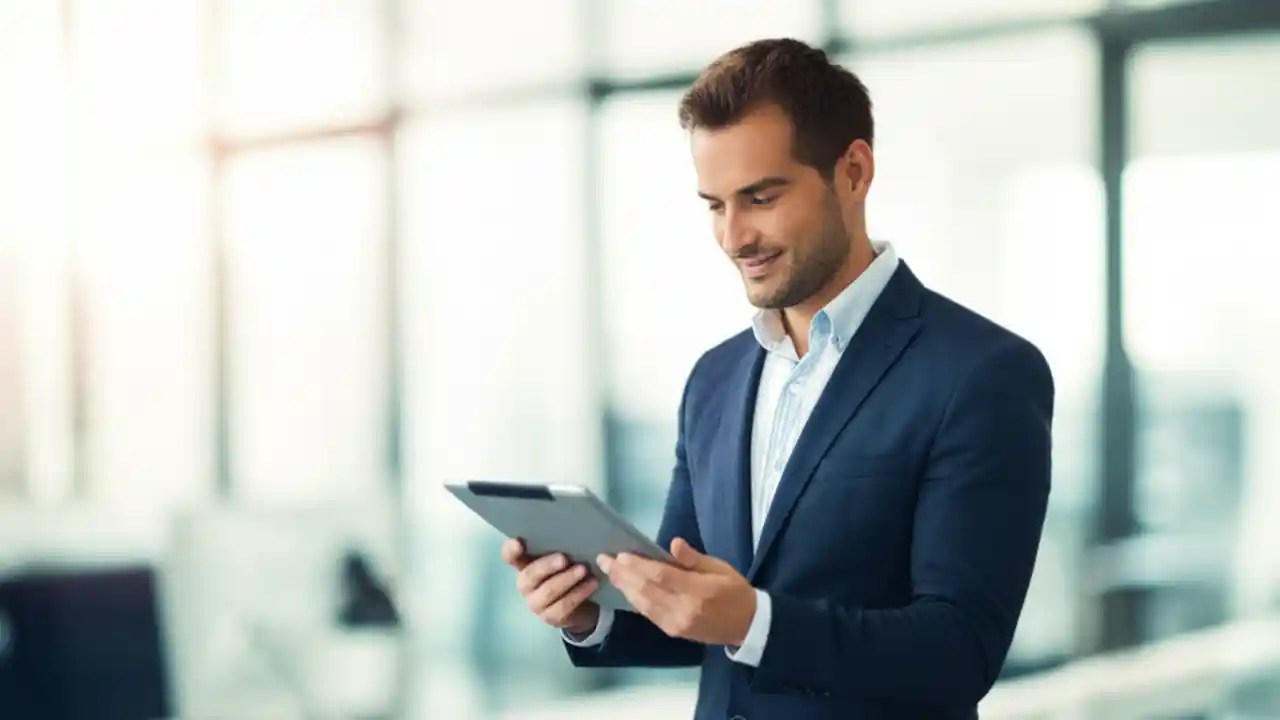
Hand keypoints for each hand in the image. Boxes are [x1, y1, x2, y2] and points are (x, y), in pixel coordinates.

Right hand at [502, 538, 600, 635]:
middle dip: (547, 566)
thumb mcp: (562, 558)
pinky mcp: (550, 617)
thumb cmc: (567, 572)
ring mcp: (535, 603)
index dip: (511, 550)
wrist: (580, 606)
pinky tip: (592, 583)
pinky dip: (579, 593)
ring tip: (584, 569)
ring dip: (567, 579)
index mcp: (524, 565)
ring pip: (548, 591)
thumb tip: (572, 530)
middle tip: (564, 558)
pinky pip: (564, 605)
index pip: (510, 557)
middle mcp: (525, 584)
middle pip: (529, 575)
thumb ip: (559, 546)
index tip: (518, 542)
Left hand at [597, 537, 755, 645]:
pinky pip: (648, 614)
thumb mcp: (720, 567)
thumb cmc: (734, 590)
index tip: (621, 555)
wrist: (747, 625)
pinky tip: (625, 588)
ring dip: (624, 587)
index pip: (661, 576)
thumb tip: (674, 543)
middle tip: (604, 560)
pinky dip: (634, 600)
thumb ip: (694, 558)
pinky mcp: (673, 631)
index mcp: (699, 591)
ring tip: (609, 572)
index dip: (639, 566)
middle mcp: (684, 610)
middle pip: (647, 590)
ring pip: (643, 603)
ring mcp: (677, 623)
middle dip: (623, 575)